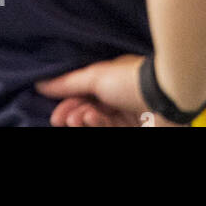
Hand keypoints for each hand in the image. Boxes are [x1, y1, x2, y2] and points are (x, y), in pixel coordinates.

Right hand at [35, 55, 183, 126]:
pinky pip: (111, 129)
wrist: (165, 95)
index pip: (84, 94)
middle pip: (89, 110)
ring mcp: (129, 115)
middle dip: (73, 114)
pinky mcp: (135, 129)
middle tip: (62, 118)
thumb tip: (40, 84)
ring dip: (85, 120)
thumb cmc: (130, 79)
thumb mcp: (94, 76)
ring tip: (81, 116)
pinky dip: (99, 125)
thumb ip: (68, 83)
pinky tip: (92, 117)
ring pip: (99, 122)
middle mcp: (120, 97)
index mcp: (112, 80)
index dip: (68, 103)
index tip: (55, 110)